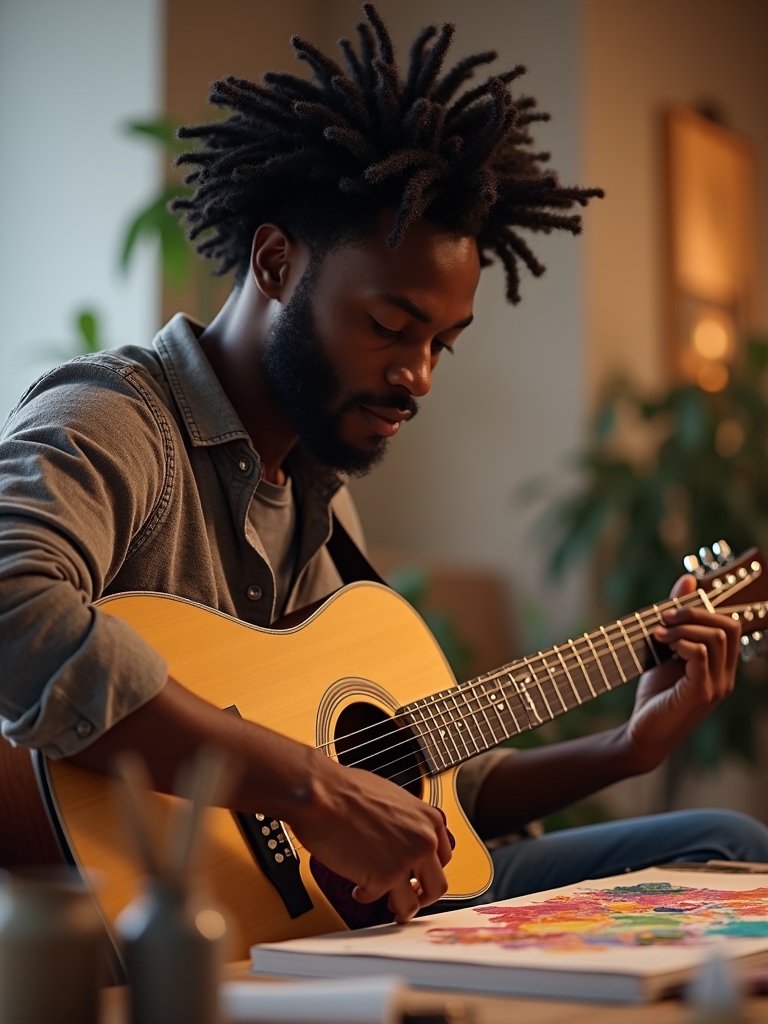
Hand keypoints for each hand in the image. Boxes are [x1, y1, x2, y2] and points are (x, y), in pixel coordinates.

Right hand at [288, 755, 451, 922]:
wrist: (323, 795)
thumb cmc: (347, 790)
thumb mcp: (393, 798)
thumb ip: (408, 821)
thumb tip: (405, 838)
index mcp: (428, 820)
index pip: (444, 857)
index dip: (429, 871)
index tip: (420, 877)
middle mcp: (423, 841)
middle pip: (437, 886)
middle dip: (422, 896)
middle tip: (409, 898)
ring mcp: (405, 861)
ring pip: (412, 904)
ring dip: (397, 907)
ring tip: (383, 900)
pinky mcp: (383, 879)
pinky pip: (376, 900)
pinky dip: (364, 896)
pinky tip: (356, 887)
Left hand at [623, 573, 740, 771]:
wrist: (642, 735)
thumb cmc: (656, 696)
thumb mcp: (666, 652)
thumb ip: (677, 620)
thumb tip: (688, 580)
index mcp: (721, 667)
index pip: (730, 625)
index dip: (704, 608)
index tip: (672, 608)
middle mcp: (725, 676)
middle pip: (729, 626)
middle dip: (696, 613)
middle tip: (665, 617)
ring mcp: (716, 686)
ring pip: (715, 637)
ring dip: (683, 627)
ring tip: (658, 633)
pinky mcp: (701, 694)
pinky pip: (700, 654)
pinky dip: (680, 643)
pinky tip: (661, 646)